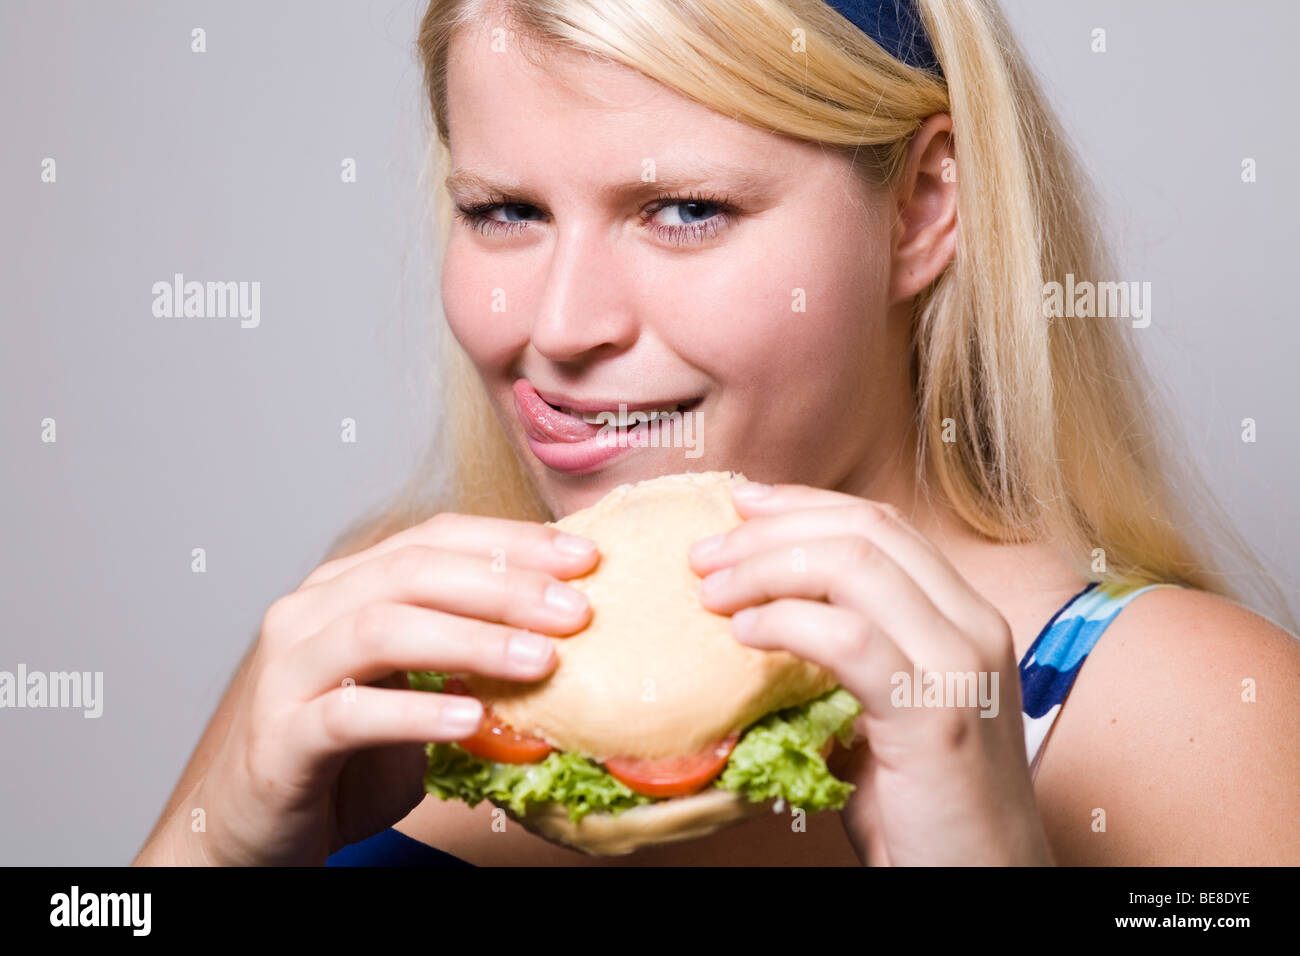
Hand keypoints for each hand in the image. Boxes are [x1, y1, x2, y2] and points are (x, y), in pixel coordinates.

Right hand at [174, 513, 597, 864]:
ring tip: (542, 660)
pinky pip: (349, 714)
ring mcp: (288, 671)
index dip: (512, 541)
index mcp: (348, 586)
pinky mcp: (279, 737)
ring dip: (472, 641)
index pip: (436, 538)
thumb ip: (463, 658)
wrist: (247, 829)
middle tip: (576, 609)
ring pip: (382, 628)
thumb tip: (560, 639)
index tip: (585, 558)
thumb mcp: (412, 690)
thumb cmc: (340, 755)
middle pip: (414, 571)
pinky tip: (471, 720)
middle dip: (504, 585)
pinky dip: (416, 712)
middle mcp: (311, 612)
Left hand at [689, 481, 1052, 865]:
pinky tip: (743, 635)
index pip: (882, 525)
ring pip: (854, 568)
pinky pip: (849, 640)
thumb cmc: (927, 808)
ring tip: (711, 589)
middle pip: (864, 530)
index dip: (805, 505)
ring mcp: (960, 665)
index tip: (741, 505)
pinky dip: (786, 623)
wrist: (982, 884)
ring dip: (766, 567)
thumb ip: (850, 658)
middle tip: (707, 550)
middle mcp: (972, 625)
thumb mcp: (890, 712)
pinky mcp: (936, 715)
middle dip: (773, 528)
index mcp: (964, 616)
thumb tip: (765, 619)